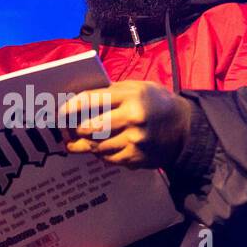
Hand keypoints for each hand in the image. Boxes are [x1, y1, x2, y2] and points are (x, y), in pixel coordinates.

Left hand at [59, 80, 192, 168]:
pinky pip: (109, 159)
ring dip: (85, 144)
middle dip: (76, 129)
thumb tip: (78, 102)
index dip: (71, 107)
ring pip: (97, 146)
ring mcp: (135, 141)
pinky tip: (98, 150)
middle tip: (68, 129)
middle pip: (90, 127)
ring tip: (77, 142)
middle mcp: (133, 118)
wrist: (185, 128)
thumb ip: (111, 93)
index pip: (92, 100)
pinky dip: (100, 155)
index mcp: (131, 96)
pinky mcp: (137, 158)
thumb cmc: (156, 103)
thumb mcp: (137, 88)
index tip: (61, 112)